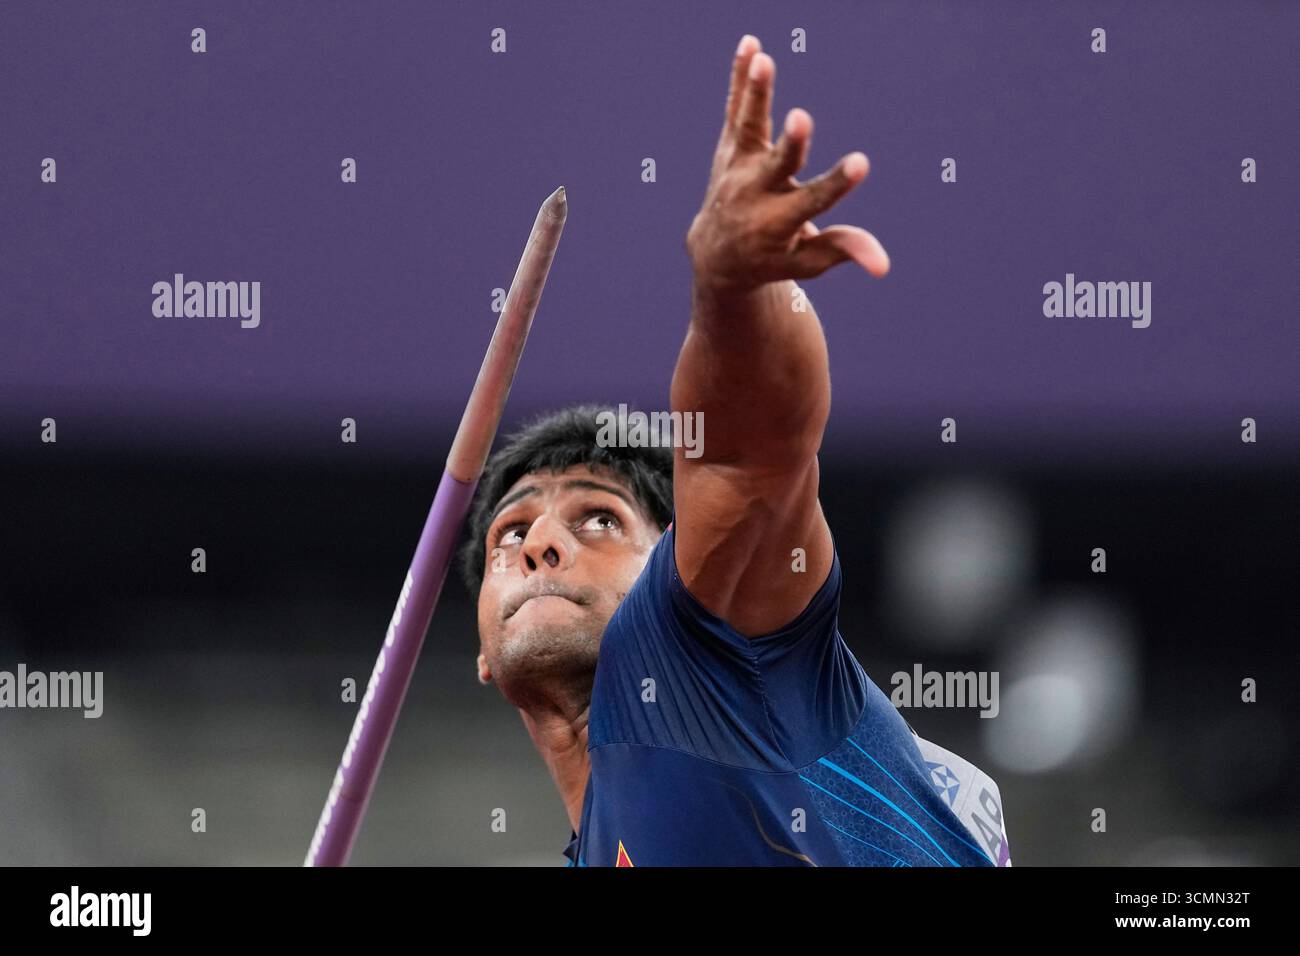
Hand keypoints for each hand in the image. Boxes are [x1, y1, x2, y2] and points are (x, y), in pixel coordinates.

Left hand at [685, 35, 889, 298]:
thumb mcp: (806, 263)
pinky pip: (736, 109)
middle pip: (776, 165)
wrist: (716, 253)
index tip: (861, 164)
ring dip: (756, 94)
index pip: (812, 201)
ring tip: (764, 60)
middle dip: (791, 143)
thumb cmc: (773, 258)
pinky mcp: (730, 147)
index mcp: (778, 224)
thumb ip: (842, 251)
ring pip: (748, 128)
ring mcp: (739, 167)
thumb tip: (884, 266)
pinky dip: (740, 78)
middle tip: (801, 118)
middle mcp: (755, 193)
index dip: (837, 183)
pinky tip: (751, 44)